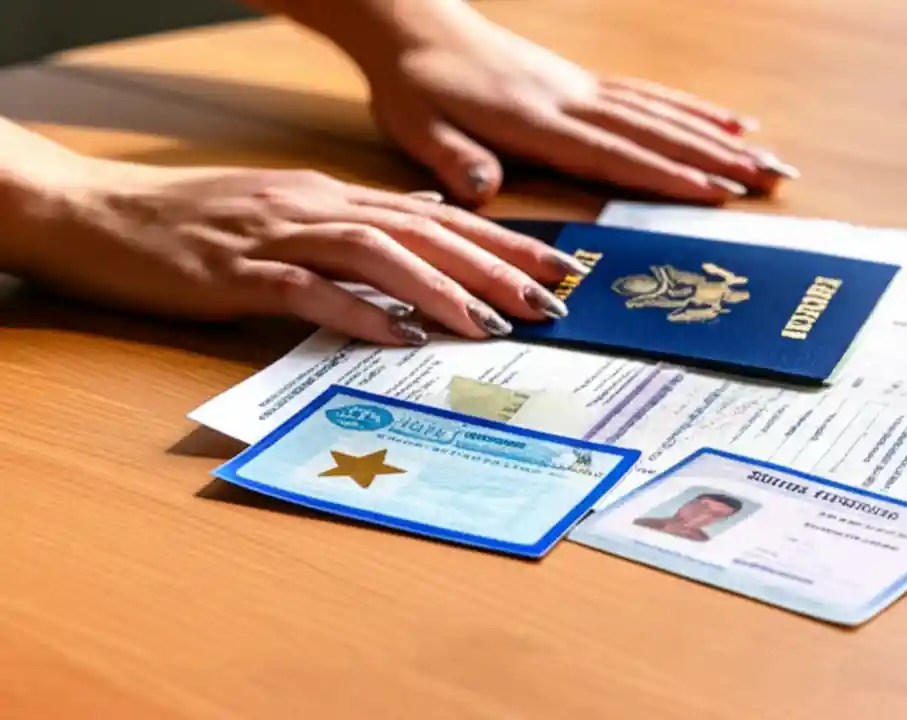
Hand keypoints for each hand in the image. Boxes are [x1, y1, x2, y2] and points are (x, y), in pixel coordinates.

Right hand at [11, 158, 585, 343]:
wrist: (97, 213)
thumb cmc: (194, 223)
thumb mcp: (288, 211)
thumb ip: (355, 220)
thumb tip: (422, 219)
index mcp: (332, 197)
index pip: (436, 219)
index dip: (502, 243)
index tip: (558, 269)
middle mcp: (316, 208)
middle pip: (423, 232)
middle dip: (494, 267)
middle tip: (551, 302)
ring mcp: (276, 236)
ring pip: (376, 253)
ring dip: (439, 289)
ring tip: (492, 323)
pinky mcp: (236, 272)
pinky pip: (307, 291)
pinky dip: (358, 312)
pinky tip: (399, 336)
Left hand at [359, 2, 797, 204]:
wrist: (415, 26)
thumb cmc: (417, 85)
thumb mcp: (419, 127)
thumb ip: (455, 158)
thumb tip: (482, 190)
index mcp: (535, 120)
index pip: (613, 152)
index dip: (666, 174)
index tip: (716, 192)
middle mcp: (571, 99)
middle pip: (656, 131)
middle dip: (718, 158)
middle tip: (773, 179)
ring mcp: (582, 87)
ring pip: (662, 112)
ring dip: (719, 137)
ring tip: (769, 159)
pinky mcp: (583, 82)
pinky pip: (648, 95)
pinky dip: (691, 109)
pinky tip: (726, 120)